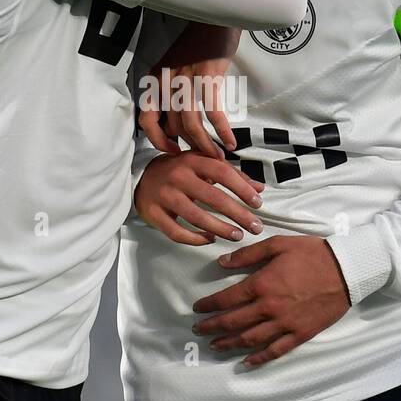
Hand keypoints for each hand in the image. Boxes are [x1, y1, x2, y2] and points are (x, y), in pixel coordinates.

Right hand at [134, 152, 264, 246]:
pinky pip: (177, 232)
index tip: (258, 203)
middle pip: (213, 198)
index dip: (242, 188)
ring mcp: (164, 196)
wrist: (140, 178)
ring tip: (238, 235)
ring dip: (221, 229)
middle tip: (256, 226)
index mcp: (192, 161)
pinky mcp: (153, 214)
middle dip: (238, 214)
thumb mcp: (202, 165)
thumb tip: (259, 189)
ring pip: (196, 217)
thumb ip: (231, 175)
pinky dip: (195, 239)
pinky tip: (210, 240)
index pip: (222, 173)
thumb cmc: (178, 171)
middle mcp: (177, 177)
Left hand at [138, 24, 240, 158]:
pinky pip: (213, 112)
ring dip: (206, 144)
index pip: (147, 119)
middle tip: (205, 157)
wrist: (214, 18)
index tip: (173, 151)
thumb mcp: (174, 69)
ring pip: (192, 123)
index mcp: (155, 80)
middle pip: (174, 126)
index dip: (158, 140)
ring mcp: (186, 78)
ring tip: (219, 155)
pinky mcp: (208, 76)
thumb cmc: (197, 46)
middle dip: (191, 146)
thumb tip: (175, 129)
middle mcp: (166, 80)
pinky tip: (230, 141)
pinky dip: (222, 130)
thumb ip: (171, 95)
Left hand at [191, 235, 350, 365]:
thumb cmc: (312, 253)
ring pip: (250, 339)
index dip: (209, 305)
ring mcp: (285, 323)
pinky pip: (275, 350)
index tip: (197, 309)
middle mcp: (269, 307)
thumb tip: (222, 263)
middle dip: (212, 327)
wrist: (346, 269)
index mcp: (262, 284)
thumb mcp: (278, 244)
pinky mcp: (300, 334)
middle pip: (233, 322)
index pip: (227, 299)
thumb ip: (248, 255)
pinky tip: (246, 361)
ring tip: (215, 346)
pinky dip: (259, 358)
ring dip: (229, 344)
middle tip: (198, 330)